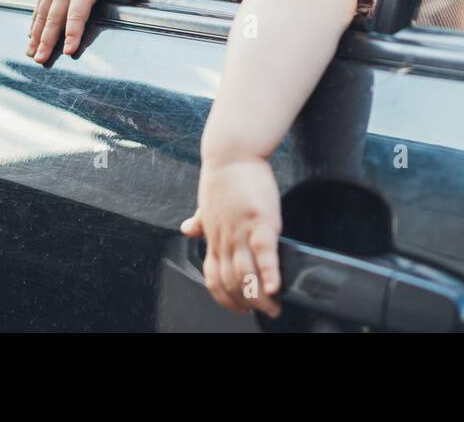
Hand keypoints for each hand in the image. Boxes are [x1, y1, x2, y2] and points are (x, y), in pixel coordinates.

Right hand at [27, 0, 141, 62]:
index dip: (72, 33)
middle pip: (54, 19)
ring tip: (31, 55)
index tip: (68, 50)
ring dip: (36, 36)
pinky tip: (30, 40)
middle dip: (47, 40)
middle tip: (40, 59)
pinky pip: (38, 8)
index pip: (76, 15)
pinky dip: (33, 24)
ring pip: (42, 15)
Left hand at [180, 154, 282, 317]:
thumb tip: (187, 228)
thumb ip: (200, 220)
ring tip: (273, 306)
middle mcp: (225, 239)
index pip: (214, 277)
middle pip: (231, 282)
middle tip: (265, 312)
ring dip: (259, 296)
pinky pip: (263, 252)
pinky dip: (269, 273)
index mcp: (214, 237)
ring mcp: (241, 231)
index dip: (225, 297)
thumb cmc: (224, 175)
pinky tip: (276, 287)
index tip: (240, 307)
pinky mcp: (260, 220)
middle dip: (247, 303)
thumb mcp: (206, 202)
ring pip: (246, 274)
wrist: (232, 151)